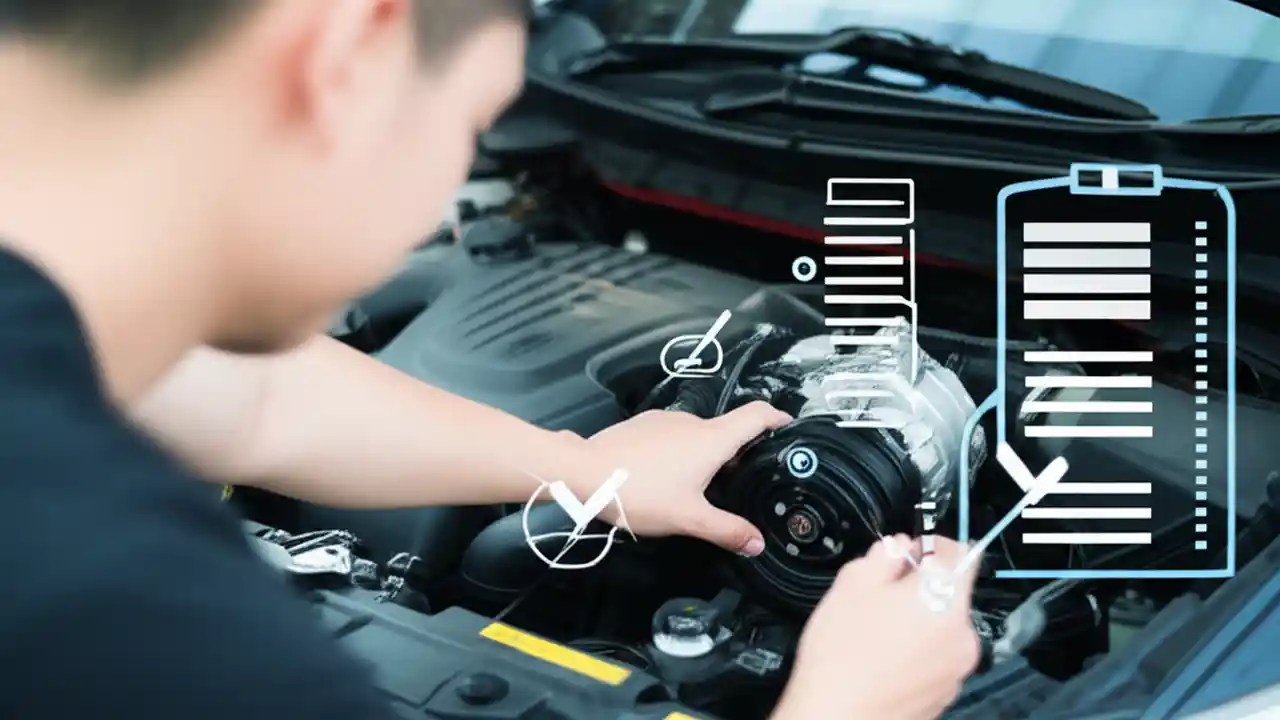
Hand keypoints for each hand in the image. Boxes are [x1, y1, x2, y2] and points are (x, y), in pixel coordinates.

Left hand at [576, 402, 790, 555]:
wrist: (582, 472)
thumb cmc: (640, 493)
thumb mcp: (688, 518)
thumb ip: (726, 530)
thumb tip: (757, 543)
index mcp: (712, 440)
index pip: (756, 415)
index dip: (777, 418)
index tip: (789, 425)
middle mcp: (692, 422)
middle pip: (727, 431)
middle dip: (737, 454)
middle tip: (742, 481)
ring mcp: (665, 421)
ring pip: (697, 436)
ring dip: (704, 455)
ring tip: (701, 487)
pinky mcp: (642, 425)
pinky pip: (672, 437)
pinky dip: (680, 453)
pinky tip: (667, 478)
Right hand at [772, 535, 981, 719]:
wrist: (836, 718)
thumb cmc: (842, 649)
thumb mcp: (852, 583)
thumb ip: (884, 555)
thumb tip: (901, 548)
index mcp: (946, 598)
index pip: (960, 552)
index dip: (931, 545)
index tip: (907, 553)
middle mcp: (964, 634)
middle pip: (951, 593)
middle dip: (921, 588)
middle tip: (880, 596)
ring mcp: (958, 669)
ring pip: (943, 627)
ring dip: (920, 621)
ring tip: (878, 633)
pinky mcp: (945, 694)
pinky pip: (936, 658)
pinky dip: (918, 652)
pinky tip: (884, 659)